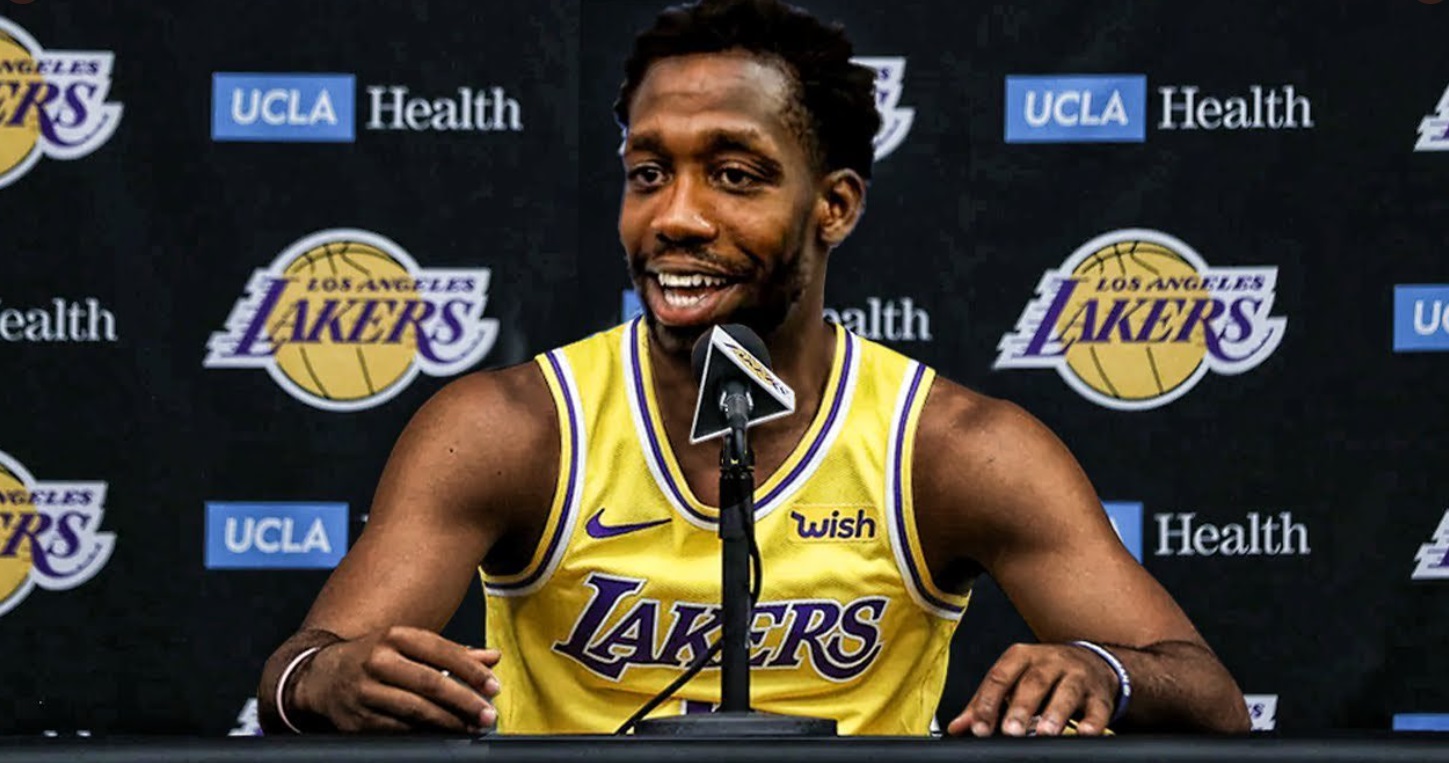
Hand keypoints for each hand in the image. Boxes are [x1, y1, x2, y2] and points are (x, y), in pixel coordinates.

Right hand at [296, 626, 502, 732]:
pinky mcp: (358, 719)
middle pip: (430, 683)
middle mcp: (378, 660)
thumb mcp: (409, 646)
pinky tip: (443, 734)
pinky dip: (425, 733)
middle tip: (488, 714)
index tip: (494, 686)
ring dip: (449, 721)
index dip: (471, 670)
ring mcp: (366, 690)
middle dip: (465, 701)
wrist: (319, 677)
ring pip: (415, 709)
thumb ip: (452, 653)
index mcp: (395, 636)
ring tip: (471, 727)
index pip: (442, 651)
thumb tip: (494, 657)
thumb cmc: (376, 658)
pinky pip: (399, 728)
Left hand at [947, 643, 1117, 736]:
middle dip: (1021, 707)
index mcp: (1021, 656)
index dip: (988, 702)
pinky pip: (1098, 708)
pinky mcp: (1099, 694)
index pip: (1000, 677)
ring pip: (1067, 692)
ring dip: (1055, 713)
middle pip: (1034, 682)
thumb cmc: (1044, 674)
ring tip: (1045, 732)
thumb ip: (985, 702)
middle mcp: (1050, 661)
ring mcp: (1077, 676)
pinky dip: (1092, 721)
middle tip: (1011, 730)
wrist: (1091, 662)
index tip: (979, 727)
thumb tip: (958, 727)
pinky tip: (1084, 732)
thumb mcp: (1013, 680)